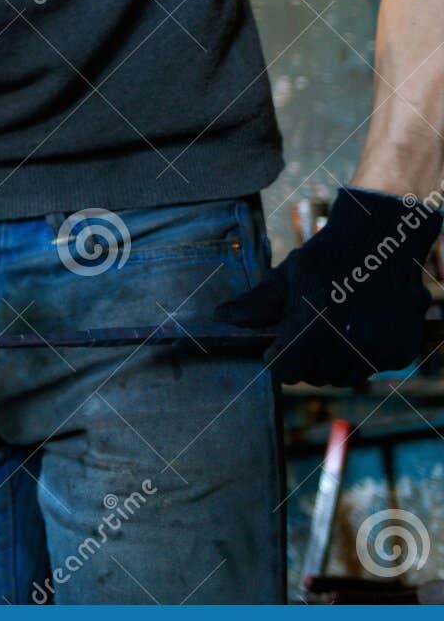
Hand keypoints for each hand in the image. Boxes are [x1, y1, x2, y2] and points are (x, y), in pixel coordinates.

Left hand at [214, 189, 440, 385]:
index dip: (278, 359)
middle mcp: (348, 343)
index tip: (278, 345)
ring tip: (332, 329)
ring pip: (342, 378)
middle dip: (304, 360)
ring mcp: (378, 350)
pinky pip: (369, 369)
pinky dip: (362, 357)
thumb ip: (256, 304)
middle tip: (308, 332)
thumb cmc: (326, 258)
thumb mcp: (286, 277)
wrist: (382, 242)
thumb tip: (220, 317)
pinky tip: (359, 328)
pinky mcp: (400, 352)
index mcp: (314, 327)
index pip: (286, 372)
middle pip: (313, 377)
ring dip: (333, 362)